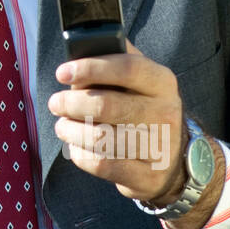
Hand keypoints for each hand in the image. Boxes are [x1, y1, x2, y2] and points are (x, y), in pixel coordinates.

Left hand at [48, 38, 186, 204]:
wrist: (174, 162)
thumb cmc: (142, 111)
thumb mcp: (139, 82)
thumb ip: (114, 61)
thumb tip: (78, 51)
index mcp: (162, 82)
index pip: (128, 68)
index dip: (91, 68)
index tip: (63, 72)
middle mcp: (166, 113)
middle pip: (106, 105)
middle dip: (71, 103)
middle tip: (55, 103)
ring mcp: (160, 148)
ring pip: (100, 138)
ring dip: (70, 130)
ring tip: (62, 126)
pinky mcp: (147, 177)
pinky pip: (101, 164)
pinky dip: (80, 154)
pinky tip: (76, 147)